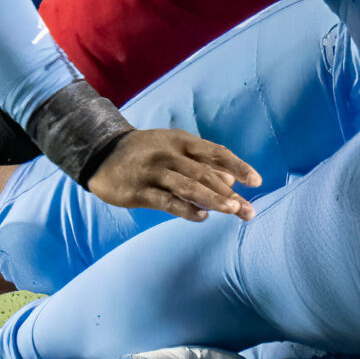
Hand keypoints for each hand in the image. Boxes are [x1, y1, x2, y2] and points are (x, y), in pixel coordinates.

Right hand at [85, 129, 260, 223]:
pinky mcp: (139, 190)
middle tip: (249, 210)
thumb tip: (233, 180)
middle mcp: (169, 154)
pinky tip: (202, 217)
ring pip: (188, 186)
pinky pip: (166, 201)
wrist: (102, 154)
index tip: (257, 182)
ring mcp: (153, 172)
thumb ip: (202, 164)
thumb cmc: (147, 153)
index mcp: (181, 141)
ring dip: (212, 199)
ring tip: (233, 211)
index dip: (238, 166)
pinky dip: (185, 209)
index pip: (216, 152)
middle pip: (205, 173)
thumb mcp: (174, 150)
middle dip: (230, 192)